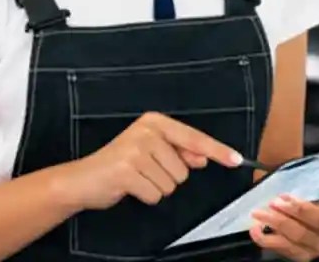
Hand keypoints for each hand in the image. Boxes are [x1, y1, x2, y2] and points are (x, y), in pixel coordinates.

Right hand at [57, 112, 242, 211]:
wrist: (82, 179)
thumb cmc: (120, 165)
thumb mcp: (151, 152)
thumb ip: (179, 152)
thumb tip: (202, 157)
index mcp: (154, 122)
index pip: (195, 137)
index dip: (217, 151)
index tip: (236, 159)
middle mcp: (146, 131)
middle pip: (184, 168)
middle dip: (168, 177)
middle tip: (144, 171)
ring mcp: (136, 150)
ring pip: (172, 183)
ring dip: (156, 187)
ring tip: (136, 178)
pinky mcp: (127, 170)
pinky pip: (155, 194)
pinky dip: (145, 196)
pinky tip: (130, 186)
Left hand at [249, 186, 318, 260]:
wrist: (301, 195)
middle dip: (300, 212)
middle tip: (281, 199)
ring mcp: (317, 246)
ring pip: (300, 238)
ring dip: (280, 224)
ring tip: (264, 210)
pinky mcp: (300, 254)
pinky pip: (284, 250)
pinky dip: (268, 239)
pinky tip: (257, 228)